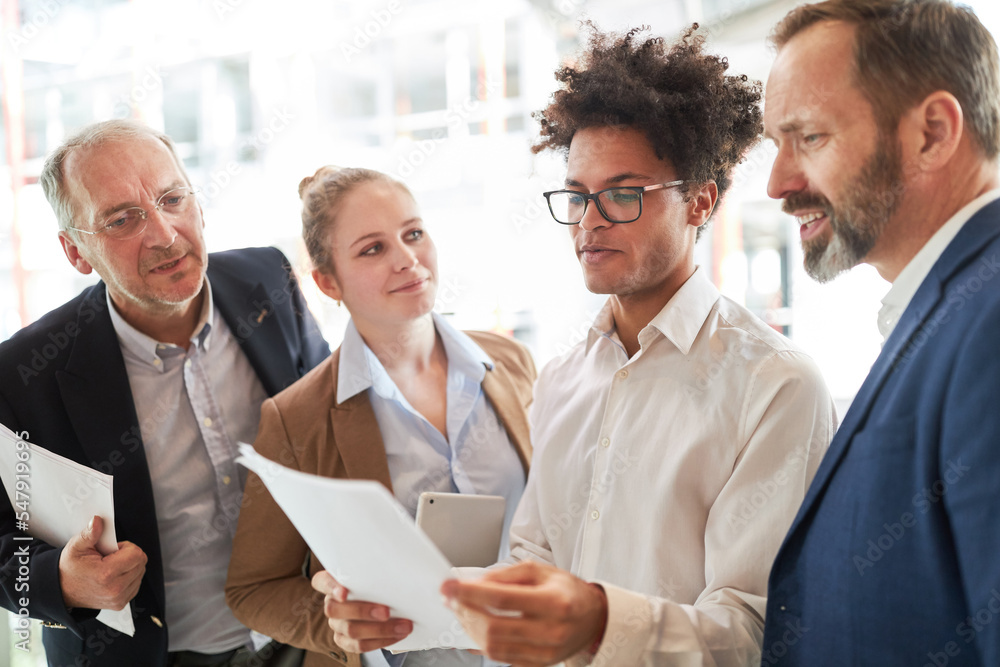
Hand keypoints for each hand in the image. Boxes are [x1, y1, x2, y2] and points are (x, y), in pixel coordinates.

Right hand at [58, 516, 146, 610]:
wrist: (61, 591)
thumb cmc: (69, 569)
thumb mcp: (76, 547)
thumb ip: (90, 533)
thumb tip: (98, 521)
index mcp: (106, 575)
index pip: (137, 554)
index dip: (126, 547)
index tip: (113, 549)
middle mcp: (115, 590)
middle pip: (141, 563)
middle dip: (129, 555)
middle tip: (111, 557)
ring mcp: (119, 599)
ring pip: (140, 572)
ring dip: (130, 566)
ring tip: (110, 567)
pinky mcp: (121, 604)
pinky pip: (136, 583)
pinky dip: (129, 576)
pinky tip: (114, 576)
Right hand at [310, 569, 412, 652]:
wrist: (379, 602)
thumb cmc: (373, 584)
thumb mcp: (371, 574)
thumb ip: (374, 572)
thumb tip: (396, 571)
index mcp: (332, 583)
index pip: (322, 582)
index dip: (330, 587)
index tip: (344, 592)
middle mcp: (331, 604)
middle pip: (336, 610)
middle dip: (363, 612)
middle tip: (386, 611)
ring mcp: (336, 624)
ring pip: (351, 630)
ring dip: (380, 630)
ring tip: (402, 626)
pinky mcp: (344, 640)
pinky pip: (359, 645)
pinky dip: (381, 641)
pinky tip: (396, 635)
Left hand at [441, 560, 607, 665]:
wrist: (592, 619)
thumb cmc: (567, 591)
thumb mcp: (542, 571)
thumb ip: (508, 575)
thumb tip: (477, 583)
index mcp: (554, 601)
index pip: (502, 598)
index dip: (470, 593)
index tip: (450, 587)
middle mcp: (551, 630)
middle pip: (494, 628)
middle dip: (466, 613)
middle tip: (452, 600)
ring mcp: (545, 652)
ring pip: (494, 648)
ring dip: (471, 631)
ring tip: (463, 613)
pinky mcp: (539, 665)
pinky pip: (503, 659)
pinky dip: (483, 646)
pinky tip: (476, 630)